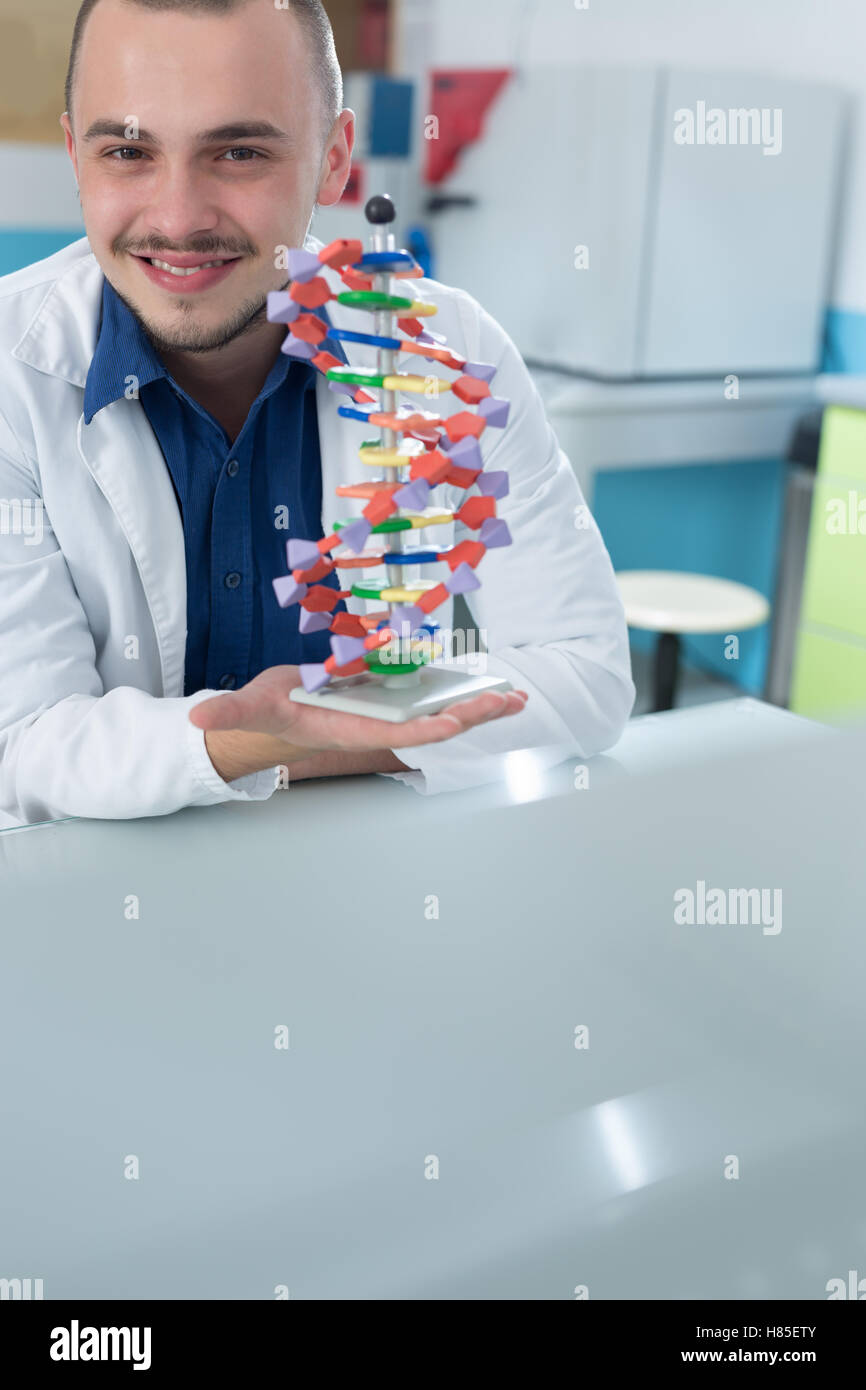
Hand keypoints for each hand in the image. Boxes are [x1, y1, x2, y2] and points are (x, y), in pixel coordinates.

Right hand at [189, 664, 528, 754]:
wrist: (273, 719)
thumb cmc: (265, 715)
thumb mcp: (246, 709)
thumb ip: (225, 713)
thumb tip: (197, 718)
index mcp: (349, 726)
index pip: (394, 729)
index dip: (426, 726)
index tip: (456, 721)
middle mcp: (376, 722)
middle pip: (431, 721)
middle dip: (470, 714)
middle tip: (511, 702)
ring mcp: (386, 710)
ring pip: (438, 708)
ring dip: (474, 704)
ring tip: (514, 696)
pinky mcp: (387, 695)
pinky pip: (429, 694)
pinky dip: (457, 689)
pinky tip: (484, 683)